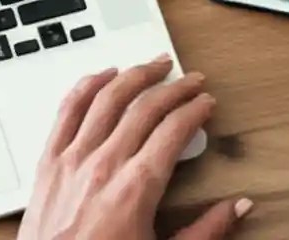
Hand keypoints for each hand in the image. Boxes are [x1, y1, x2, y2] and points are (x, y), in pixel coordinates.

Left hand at [18, 55, 251, 239]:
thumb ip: (205, 231)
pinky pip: (67, 110)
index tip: (205, 103)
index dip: (194, 110)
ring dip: (134, 75)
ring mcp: (73, 159)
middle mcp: (104, 165)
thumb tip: (239, 206)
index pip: (173, 130)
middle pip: (145, 108)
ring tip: (154, 65)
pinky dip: (87, 86)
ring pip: (107, 98)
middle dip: (174, 88)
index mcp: (136, 188)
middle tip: (192, 79)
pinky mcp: (48, 162)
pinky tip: (102, 76)